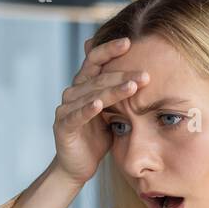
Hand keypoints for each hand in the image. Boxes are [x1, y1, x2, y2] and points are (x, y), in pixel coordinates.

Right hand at [52, 36, 149, 185]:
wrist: (78, 165)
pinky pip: (77, 115)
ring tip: (133, 87)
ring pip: (91, 94)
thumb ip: (120, 91)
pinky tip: (99, 105)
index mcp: (84, 85)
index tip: (129, 41)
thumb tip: (143, 73)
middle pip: (98, 77)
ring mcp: (66, 109)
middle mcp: (73, 92)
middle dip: (123, 74)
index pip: (95, 60)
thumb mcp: (112, 111)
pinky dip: (88, 109)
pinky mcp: (63, 126)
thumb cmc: (97, 136)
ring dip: (112, 91)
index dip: (109, 49)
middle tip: (145, 74)